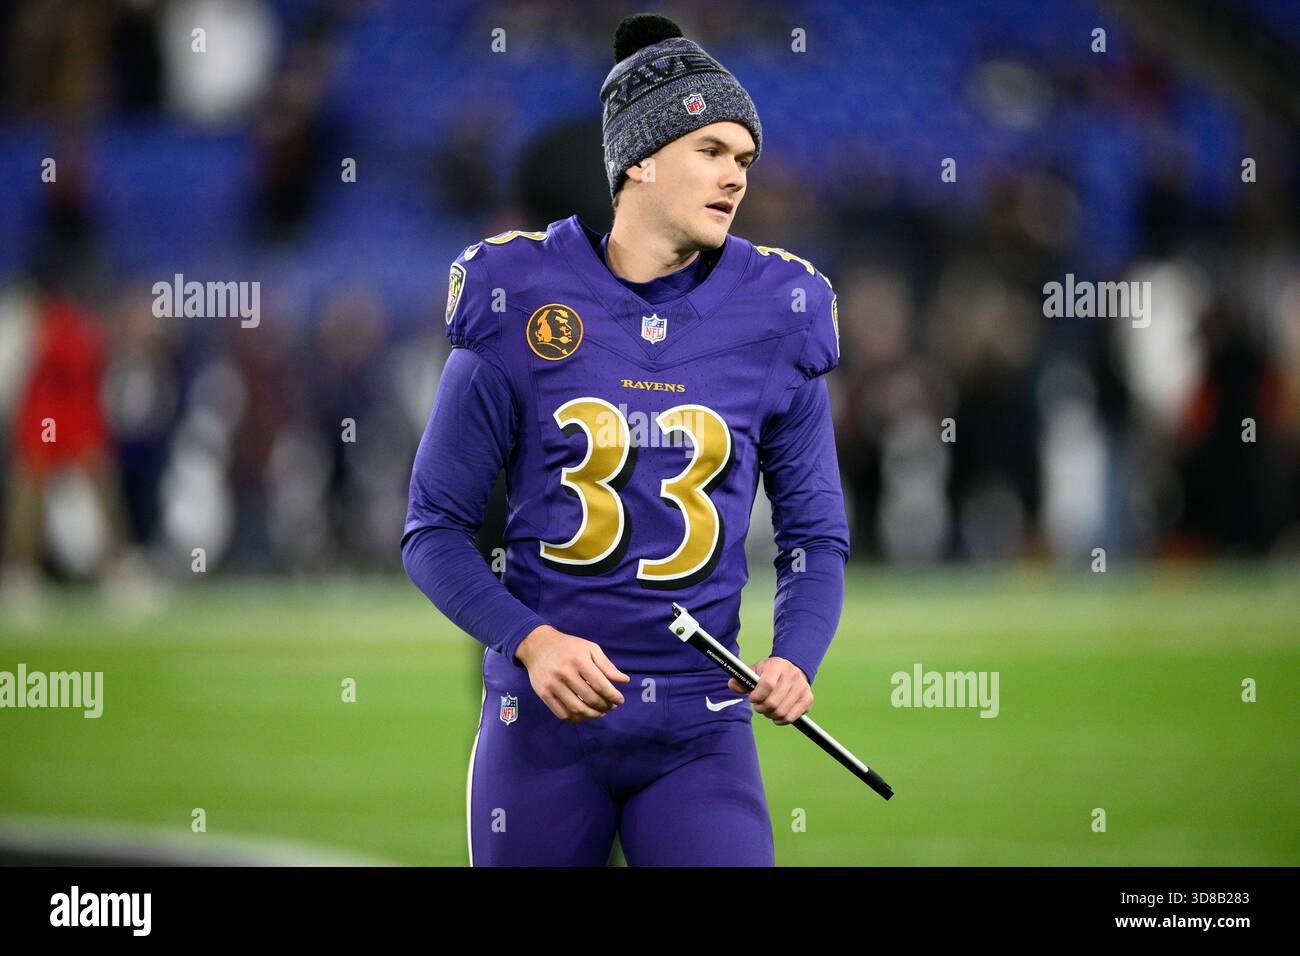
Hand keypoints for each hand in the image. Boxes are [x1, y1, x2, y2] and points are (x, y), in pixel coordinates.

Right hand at [515, 624, 630, 722]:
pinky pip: (562, 713)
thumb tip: (625, 681)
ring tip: (601, 712)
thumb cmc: (569, 647)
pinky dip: (576, 718)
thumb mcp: (590, 649)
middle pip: (590, 699)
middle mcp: (564, 673)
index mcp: (579, 660)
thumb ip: (607, 666)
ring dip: (593, 715)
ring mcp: (552, 684)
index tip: (620, 701)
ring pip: (577, 709)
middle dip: (605, 706)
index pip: (601, 685)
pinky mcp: (543, 693)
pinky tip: (584, 714)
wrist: (538, 645)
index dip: (613, 696)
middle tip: (611, 707)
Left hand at [729, 657, 811, 725]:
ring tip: (767, 710)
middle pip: (773, 702)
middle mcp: (792, 675)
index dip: (757, 696)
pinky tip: (776, 716)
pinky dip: (780, 721)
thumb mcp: (755, 671)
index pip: (767, 684)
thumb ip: (742, 680)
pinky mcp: (808, 699)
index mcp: (777, 665)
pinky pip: (791, 718)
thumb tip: (732, 686)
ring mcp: (802, 687)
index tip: (752, 698)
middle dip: (761, 708)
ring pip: (781, 712)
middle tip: (758, 706)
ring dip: (770, 715)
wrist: (794, 668)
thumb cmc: (770, 672)